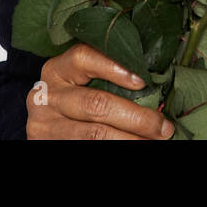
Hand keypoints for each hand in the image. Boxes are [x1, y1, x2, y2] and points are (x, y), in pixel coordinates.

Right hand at [26, 42, 174, 139]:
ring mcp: (45, 125)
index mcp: (56, 70)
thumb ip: (105, 78)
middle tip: (163, 127)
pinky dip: (116, 148)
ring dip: (130, 140)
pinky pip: (88, 148)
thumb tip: (154, 87)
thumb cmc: (73, 96)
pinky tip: (135, 145)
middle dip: (135, 117)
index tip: (143, 81)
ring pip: (94, 135)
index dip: (114, 67)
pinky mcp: (48, 145)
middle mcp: (47, 96)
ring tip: (155, 141)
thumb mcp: (79, 81)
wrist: (43, 127)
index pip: (83, 58)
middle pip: (95, 104)